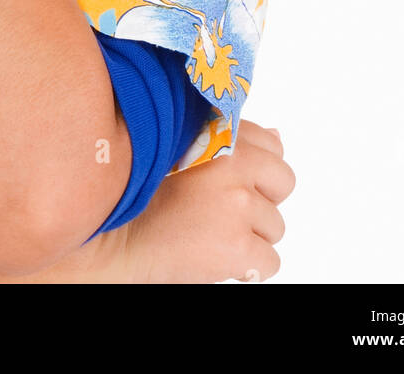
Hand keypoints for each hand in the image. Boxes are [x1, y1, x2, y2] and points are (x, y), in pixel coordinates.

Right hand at [120, 121, 295, 284]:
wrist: (120, 235)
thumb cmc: (150, 192)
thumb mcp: (189, 149)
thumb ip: (236, 140)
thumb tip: (278, 136)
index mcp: (222, 138)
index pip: (273, 146)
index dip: (256, 169)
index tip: (232, 182)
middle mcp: (234, 167)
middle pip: (283, 184)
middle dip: (262, 200)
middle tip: (226, 210)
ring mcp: (237, 207)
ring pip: (275, 227)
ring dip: (252, 235)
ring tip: (213, 233)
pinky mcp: (237, 246)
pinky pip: (270, 261)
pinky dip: (249, 266)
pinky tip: (219, 256)